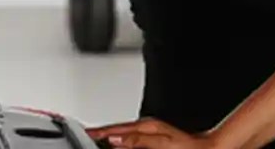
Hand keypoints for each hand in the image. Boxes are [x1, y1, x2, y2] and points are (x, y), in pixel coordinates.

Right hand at [87, 118, 224, 148]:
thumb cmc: (191, 148)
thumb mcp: (162, 144)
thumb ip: (138, 141)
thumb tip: (116, 139)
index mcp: (145, 127)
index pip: (114, 130)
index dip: (97, 133)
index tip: (84, 133)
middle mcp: (146, 128)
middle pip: (115, 131)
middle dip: (99, 134)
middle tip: (84, 136)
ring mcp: (149, 133)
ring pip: (122, 135)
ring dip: (108, 137)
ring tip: (96, 140)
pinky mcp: (153, 140)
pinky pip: (130, 140)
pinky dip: (119, 142)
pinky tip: (117, 145)